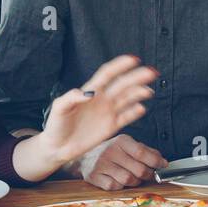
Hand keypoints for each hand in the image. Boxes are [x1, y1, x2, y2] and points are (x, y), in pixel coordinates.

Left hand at [38, 54, 156, 164]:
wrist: (58, 147)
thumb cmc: (56, 125)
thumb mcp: (59, 107)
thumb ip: (72, 97)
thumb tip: (89, 93)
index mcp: (90, 91)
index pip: (108, 74)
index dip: (120, 65)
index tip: (133, 59)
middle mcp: (102, 99)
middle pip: (123, 84)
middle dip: (137, 77)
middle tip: (151, 72)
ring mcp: (108, 112)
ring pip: (128, 99)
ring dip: (139, 93)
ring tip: (148, 91)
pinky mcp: (111, 126)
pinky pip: (126, 117)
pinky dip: (135, 112)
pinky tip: (141, 108)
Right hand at [73, 134, 166, 190]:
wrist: (85, 157)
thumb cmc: (112, 151)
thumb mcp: (128, 145)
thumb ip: (146, 151)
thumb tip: (163, 161)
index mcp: (121, 141)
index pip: (142, 153)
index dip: (156, 162)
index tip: (163, 165)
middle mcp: (110, 151)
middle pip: (138, 170)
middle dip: (148, 175)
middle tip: (149, 175)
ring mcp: (101, 164)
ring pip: (128, 180)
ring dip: (135, 182)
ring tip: (133, 177)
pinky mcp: (94, 176)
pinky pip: (115, 187)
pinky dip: (120, 186)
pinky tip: (118, 180)